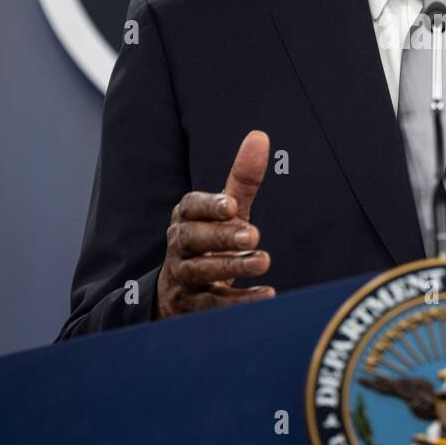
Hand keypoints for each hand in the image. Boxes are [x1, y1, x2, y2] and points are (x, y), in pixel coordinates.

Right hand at [155, 130, 274, 317]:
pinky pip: (213, 305)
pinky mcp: (192, 308)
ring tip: (264, 261)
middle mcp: (179, 246)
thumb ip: (242, 180)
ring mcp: (182, 278)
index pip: (189, 207)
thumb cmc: (210, 242)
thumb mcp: (226, 212)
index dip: (208, 206)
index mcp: (186, 218)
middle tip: (253, 236)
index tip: (231, 205)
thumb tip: (260, 136)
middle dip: (221, 236)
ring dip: (231, 267)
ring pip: (200, 271)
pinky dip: (239, 301)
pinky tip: (267, 295)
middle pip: (192, 239)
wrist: (180, 295)